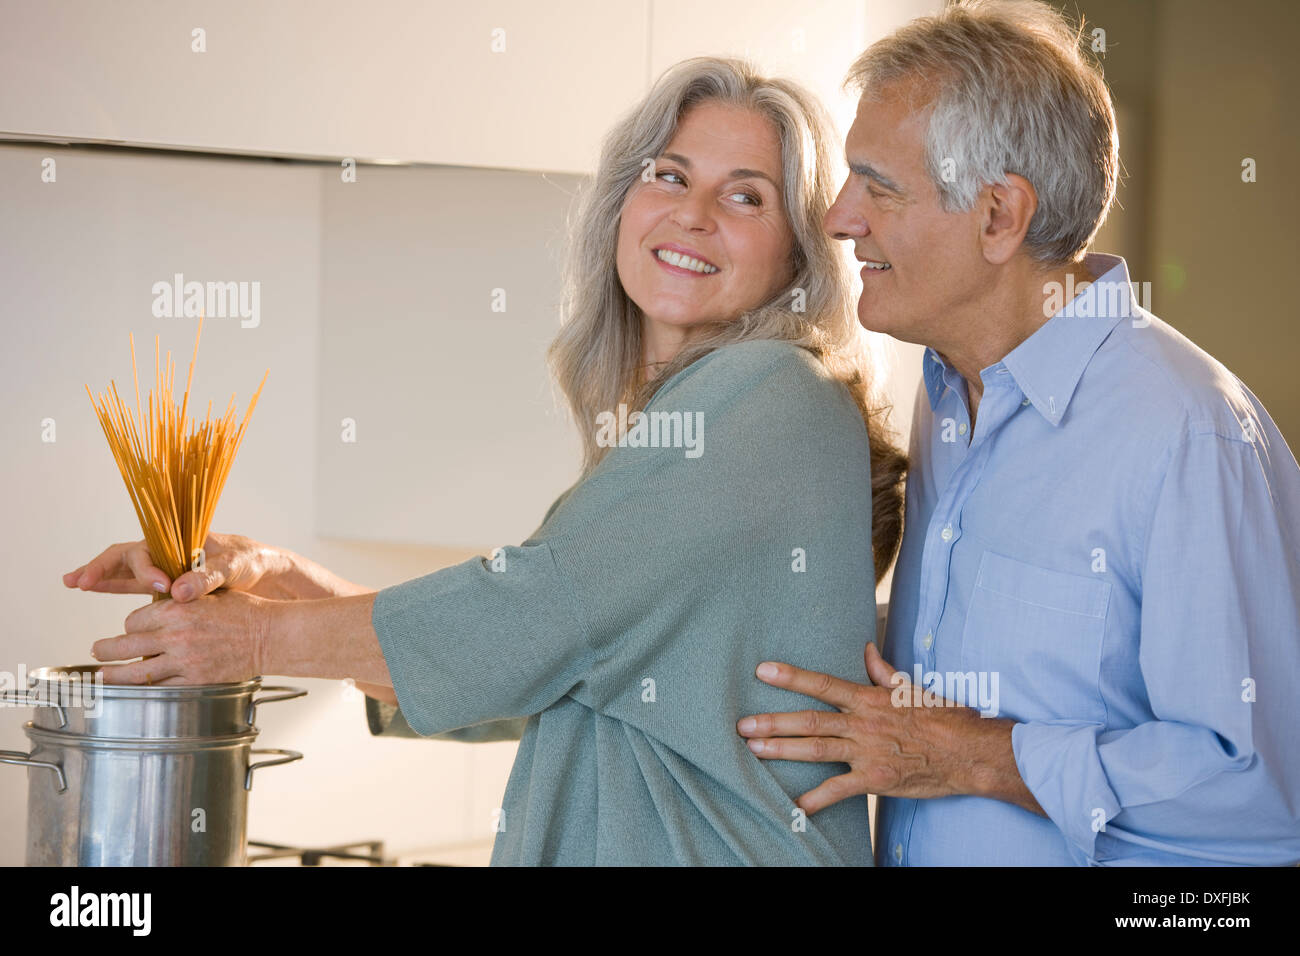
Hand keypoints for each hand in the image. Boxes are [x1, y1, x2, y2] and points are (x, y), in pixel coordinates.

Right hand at [65, 532, 284, 602]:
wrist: (264, 572)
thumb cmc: (251, 561)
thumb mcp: (235, 565)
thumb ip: (208, 577)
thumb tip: (178, 593)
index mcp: (181, 540)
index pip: (149, 551)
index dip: (147, 570)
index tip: (162, 588)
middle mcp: (167, 552)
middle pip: (125, 556)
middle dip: (100, 567)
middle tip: (79, 581)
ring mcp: (164, 568)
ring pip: (123, 569)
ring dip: (98, 576)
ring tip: (71, 582)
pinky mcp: (166, 585)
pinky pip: (132, 584)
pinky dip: (111, 586)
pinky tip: (90, 588)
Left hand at [91, 588, 274, 684]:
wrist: (269, 635)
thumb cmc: (244, 611)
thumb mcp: (208, 594)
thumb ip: (180, 599)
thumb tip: (158, 603)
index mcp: (177, 610)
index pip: (133, 619)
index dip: (129, 624)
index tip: (131, 628)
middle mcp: (175, 636)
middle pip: (124, 645)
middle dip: (105, 649)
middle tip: (96, 650)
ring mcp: (184, 660)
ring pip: (135, 672)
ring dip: (113, 674)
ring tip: (102, 676)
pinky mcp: (195, 679)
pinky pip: (160, 687)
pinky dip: (144, 688)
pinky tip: (135, 688)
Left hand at [736, 642, 1034, 814]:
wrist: (969, 752)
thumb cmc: (943, 717)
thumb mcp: (911, 688)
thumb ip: (883, 671)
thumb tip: (866, 650)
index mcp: (869, 698)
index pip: (822, 684)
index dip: (791, 676)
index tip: (762, 671)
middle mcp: (863, 723)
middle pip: (810, 720)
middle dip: (772, 722)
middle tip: (741, 725)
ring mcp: (867, 752)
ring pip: (816, 749)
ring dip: (782, 751)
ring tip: (753, 751)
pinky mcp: (875, 778)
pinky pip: (838, 790)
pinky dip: (815, 800)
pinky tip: (793, 806)